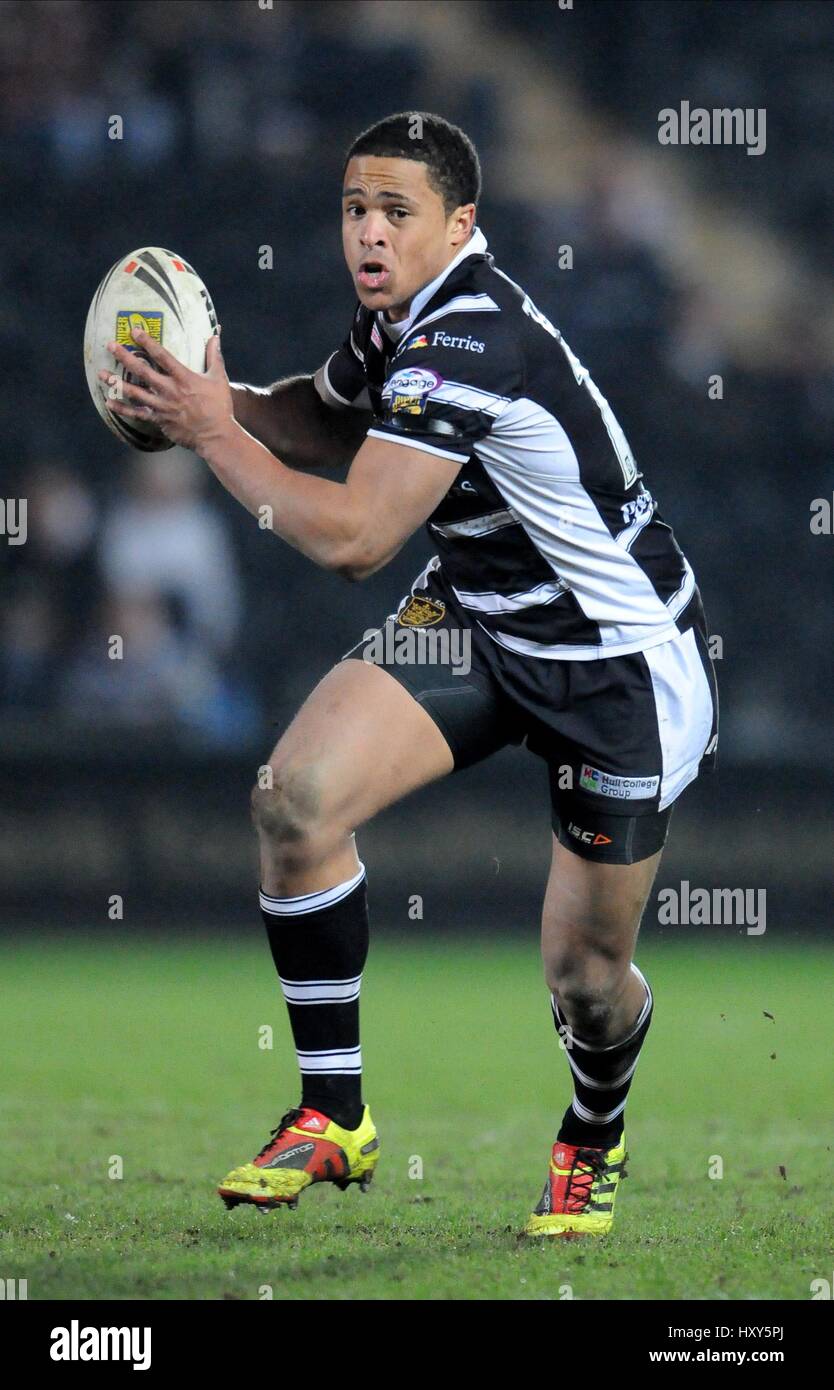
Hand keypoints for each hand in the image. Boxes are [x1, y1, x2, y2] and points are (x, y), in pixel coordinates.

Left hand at [98, 328, 234, 453]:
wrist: (216, 436)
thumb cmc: (219, 406)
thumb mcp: (219, 378)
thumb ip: (214, 355)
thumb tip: (215, 335)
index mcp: (184, 378)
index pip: (162, 356)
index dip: (147, 342)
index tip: (134, 331)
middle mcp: (170, 390)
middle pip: (142, 371)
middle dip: (124, 357)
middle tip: (110, 345)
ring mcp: (162, 406)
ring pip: (135, 392)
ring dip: (116, 383)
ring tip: (102, 374)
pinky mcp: (159, 420)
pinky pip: (137, 414)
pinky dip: (122, 409)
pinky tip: (109, 402)